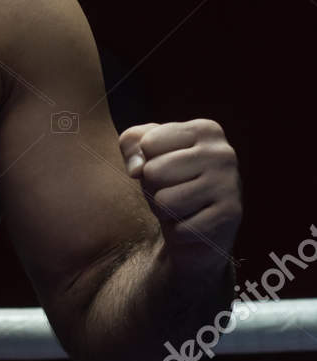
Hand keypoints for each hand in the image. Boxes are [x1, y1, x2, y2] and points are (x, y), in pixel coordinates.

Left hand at [119, 119, 240, 274]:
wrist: (199, 226)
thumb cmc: (170, 180)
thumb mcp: (146, 151)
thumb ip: (131, 142)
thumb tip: (136, 169)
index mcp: (205, 130)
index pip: (147, 144)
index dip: (145, 162)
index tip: (166, 168)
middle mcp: (222, 153)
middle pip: (153, 172)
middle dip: (153, 188)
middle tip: (173, 191)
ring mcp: (230, 184)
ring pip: (164, 202)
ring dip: (164, 210)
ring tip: (182, 206)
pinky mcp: (230, 216)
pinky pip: (180, 229)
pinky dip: (179, 231)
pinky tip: (194, 223)